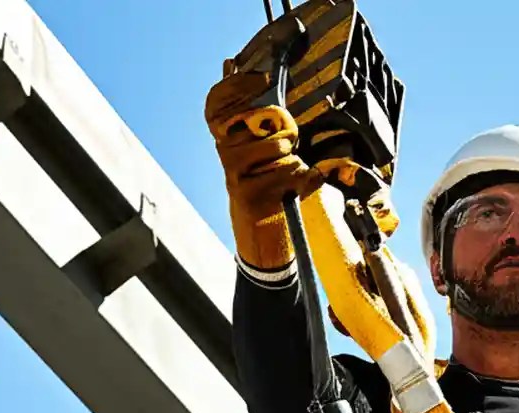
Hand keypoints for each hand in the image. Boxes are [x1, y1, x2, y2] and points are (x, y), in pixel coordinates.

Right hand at [204, 65, 399, 270]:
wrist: (260, 238)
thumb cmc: (266, 186)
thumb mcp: (262, 151)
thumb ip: (256, 117)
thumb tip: (233, 67)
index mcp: (226, 140)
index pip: (216, 105)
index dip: (234, 86)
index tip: (261, 79)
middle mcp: (225, 155)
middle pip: (255, 121)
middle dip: (282, 130)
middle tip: (290, 144)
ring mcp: (234, 176)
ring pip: (277, 148)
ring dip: (293, 159)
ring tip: (291, 172)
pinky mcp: (249, 196)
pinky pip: (287, 174)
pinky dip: (302, 180)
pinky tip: (296, 188)